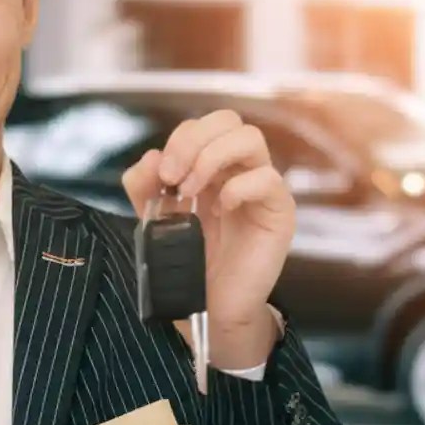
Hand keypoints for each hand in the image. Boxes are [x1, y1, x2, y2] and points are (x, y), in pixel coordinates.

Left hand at [122, 110, 295, 368]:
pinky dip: (239, 187)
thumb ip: (145, 188)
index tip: (161, 175)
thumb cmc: (188, 260)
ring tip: (191, 192)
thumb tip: (150, 157)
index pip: (202, 125)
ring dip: (211, 158)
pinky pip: (268, 179)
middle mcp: (239, 169)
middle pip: (228, 119)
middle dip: (192, 141)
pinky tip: (221, 209)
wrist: (210, 306)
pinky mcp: (279, 211)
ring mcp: (262, 188)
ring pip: (250, 138)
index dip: (178, 140)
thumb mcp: (155, 220)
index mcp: (212, 166)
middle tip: (173, 178)